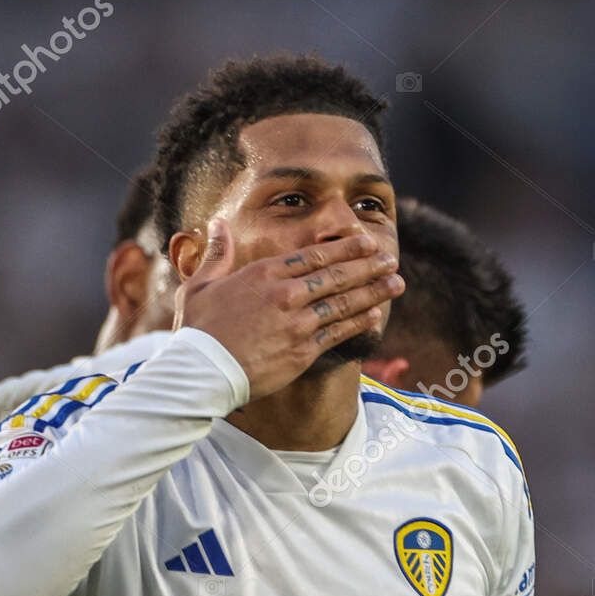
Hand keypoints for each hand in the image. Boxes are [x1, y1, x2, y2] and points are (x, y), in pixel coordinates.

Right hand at [176, 219, 402, 400]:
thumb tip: (218, 223)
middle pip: (336, 275)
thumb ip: (217, 253)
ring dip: (373, 291)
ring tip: (397, 283)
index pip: (313, 255)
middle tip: (390, 259)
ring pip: (343, 302)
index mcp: (263, 273)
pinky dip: (359, 322)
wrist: (202, 372)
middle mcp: (285, 294)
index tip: (364, 242)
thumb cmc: (197, 331)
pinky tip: (375, 315)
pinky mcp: (302, 351)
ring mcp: (297, 323)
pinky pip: (338, 333)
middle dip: (368, 265)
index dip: (344, 248)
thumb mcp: (200, 285)